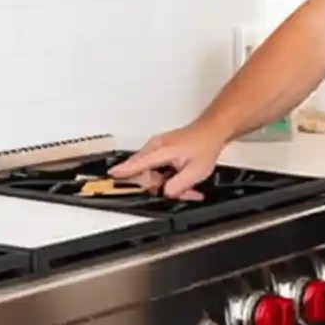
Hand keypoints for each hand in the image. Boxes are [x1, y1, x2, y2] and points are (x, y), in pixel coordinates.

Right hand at [108, 122, 225, 199]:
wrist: (212, 131)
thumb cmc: (205, 145)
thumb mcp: (195, 172)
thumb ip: (177, 186)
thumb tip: (164, 193)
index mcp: (159, 151)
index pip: (135, 164)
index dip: (123, 172)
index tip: (111, 176)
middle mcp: (155, 147)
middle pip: (145, 175)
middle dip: (160, 188)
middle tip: (180, 192)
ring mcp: (157, 148)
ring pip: (152, 173)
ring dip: (167, 184)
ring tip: (187, 187)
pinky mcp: (161, 150)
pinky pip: (158, 168)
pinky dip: (169, 177)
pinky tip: (183, 180)